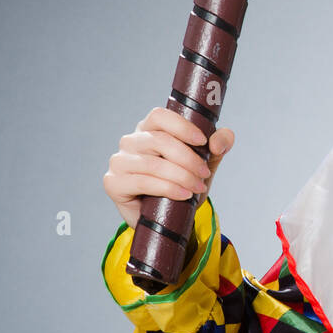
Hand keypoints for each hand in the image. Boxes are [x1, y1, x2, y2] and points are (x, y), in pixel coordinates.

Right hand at [103, 108, 235, 228]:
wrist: (168, 217)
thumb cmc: (184, 182)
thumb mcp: (207, 162)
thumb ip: (218, 145)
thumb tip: (219, 142)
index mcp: (149, 129)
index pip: (159, 116)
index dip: (182, 126)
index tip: (203, 141)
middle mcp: (130, 141)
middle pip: (159, 141)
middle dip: (188, 158)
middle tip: (204, 173)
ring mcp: (119, 161)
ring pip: (153, 163)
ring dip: (181, 176)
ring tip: (197, 187)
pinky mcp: (113, 183)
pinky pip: (143, 182)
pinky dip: (168, 188)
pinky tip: (183, 194)